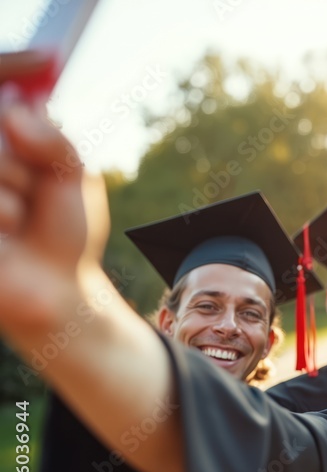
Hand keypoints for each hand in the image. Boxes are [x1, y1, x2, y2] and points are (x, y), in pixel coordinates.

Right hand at [0, 103, 108, 337]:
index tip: (41, 82)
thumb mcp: (74, 177)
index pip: (4, 105)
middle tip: (33, 192)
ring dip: (14, 194)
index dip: (12, 84)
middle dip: (20, 163)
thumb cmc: (65, 231)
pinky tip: (6, 240)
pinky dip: (4, 217)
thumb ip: (52, 139)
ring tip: (18, 221)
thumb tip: (15, 112)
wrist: (57, 289)